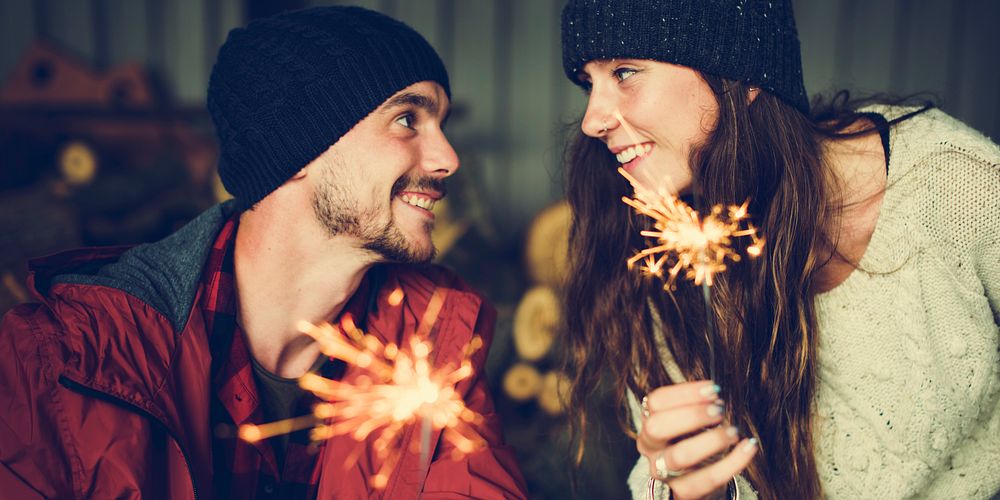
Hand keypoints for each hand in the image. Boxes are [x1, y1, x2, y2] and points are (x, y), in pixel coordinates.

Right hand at [637, 381, 756, 499]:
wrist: (695, 481)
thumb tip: (716, 394)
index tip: (713, 388)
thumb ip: (697, 408)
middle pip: (658, 427)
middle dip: (691, 416)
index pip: (656, 402)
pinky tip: (748, 448)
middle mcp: (650, 447)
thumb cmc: (693, 443)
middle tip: (719, 411)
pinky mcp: (682, 492)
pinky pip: (707, 479)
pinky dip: (732, 462)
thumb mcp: (688, 424)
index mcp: (650, 422)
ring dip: (711, 440)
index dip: (684, 393)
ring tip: (733, 431)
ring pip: (680, 455)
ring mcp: (662, 471)